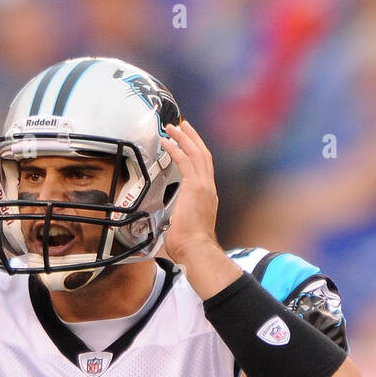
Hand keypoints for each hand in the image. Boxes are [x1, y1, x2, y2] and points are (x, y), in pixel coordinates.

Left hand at [161, 121, 220, 268]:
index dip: (197, 153)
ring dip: (184, 138)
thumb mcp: (184, 227)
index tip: (189, 143)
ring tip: (173, 127)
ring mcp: (203, 186)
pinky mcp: (195, 187)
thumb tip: (168, 224)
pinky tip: (167, 142)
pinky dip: (175, 148)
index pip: (204, 168)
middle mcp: (208, 188)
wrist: (196, 250)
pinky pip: (184, 160)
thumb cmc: (190, 246)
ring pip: (195, 153)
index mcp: (208, 196)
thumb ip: (178, 218)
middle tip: (183, 126)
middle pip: (203, 154)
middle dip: (192, 138)